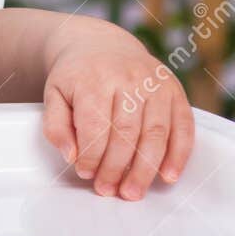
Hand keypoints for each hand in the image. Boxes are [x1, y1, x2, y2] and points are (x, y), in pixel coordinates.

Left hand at [42, 21, 194, 199]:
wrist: (98, 44)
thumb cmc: (75, 75)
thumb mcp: (53, 95)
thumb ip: (55, 126)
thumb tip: (71, 156)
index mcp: (93, 80)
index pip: (96, 126)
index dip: (92, 156)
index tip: (86, 174)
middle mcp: (127, 80)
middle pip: (126, 133)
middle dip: (117, 168)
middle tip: (109, 190)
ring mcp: (154, 84)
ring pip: (155, 133)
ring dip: (146, 168)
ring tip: (133, 191)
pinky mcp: (174, 89)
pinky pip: (183, 125)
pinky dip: (178, 154)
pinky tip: (168, 175)